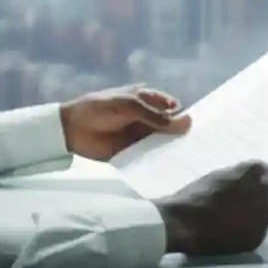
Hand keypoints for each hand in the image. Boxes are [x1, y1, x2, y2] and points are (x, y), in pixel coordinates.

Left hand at [59, 85, 191, 160]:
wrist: (72, 128)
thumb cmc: (99, 108)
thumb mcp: (128, 106)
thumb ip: (154, 116)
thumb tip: (186, 122)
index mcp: (148, 99)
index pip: (174, 107)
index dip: (184, 116)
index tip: (196, 129)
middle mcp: (148, 118)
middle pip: (171, 126)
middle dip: (181, 135)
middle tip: (196, 147)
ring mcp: (141, 135)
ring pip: (162, 142)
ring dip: (172, 149)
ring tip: (187, 159)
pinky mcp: (133, 152)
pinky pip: (150, 156)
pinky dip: (159, 161)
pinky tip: (169, 167)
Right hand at [153, 161, 267, 256]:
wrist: (184, 219)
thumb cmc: (198, 194)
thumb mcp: (223, 175)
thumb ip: (243, 178)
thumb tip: (251, 184)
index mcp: (257, 171)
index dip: (266, 184)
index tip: (258, 190)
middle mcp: (266, 191)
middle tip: (252, 206)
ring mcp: (264, 215)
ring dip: (262, 217)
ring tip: (242, 221)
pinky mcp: (258, 236)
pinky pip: (260, 233)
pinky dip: (250, 233)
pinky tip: (234, 232)